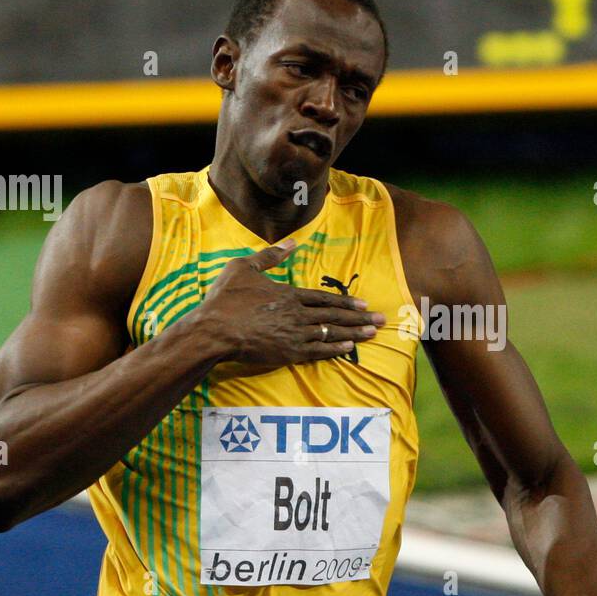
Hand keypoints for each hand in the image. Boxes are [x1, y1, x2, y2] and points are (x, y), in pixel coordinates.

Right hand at [193, 240, 384, 370]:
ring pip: (330, 333)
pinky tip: (350, 348)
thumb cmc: (226, 298)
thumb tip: (293, 243)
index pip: (324, 299)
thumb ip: (271, 256)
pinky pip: (318, 351)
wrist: (215, 329)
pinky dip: (335, 350)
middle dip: (359, 318)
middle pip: (334, 316)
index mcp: (288, 294)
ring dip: (354, 333)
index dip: (345, 302)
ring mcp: (294, 335)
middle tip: (381, 320)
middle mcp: (297, 314)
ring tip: (372, 333)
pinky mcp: (288, 352)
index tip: (364, 304)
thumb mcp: (244, 267)